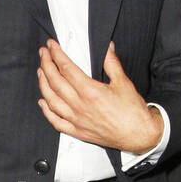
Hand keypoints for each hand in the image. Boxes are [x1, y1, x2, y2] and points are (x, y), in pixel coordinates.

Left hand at [37, 39, 162, 151]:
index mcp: (91, 92)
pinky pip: (56, 121)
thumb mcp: (123, 82)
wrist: (139, 135)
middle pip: (55, 82)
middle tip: (43, 53)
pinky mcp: (78, 132)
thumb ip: (112, 63)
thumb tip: (107, 47)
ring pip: (52, 100)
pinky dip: (46, 111)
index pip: (67, 68)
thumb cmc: (133, 111)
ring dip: (43, 84)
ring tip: (41, 71)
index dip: (57, 55)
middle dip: (46, 64)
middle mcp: (81, 106)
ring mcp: (77, 120)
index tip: (52, 46)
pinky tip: (43, 102)